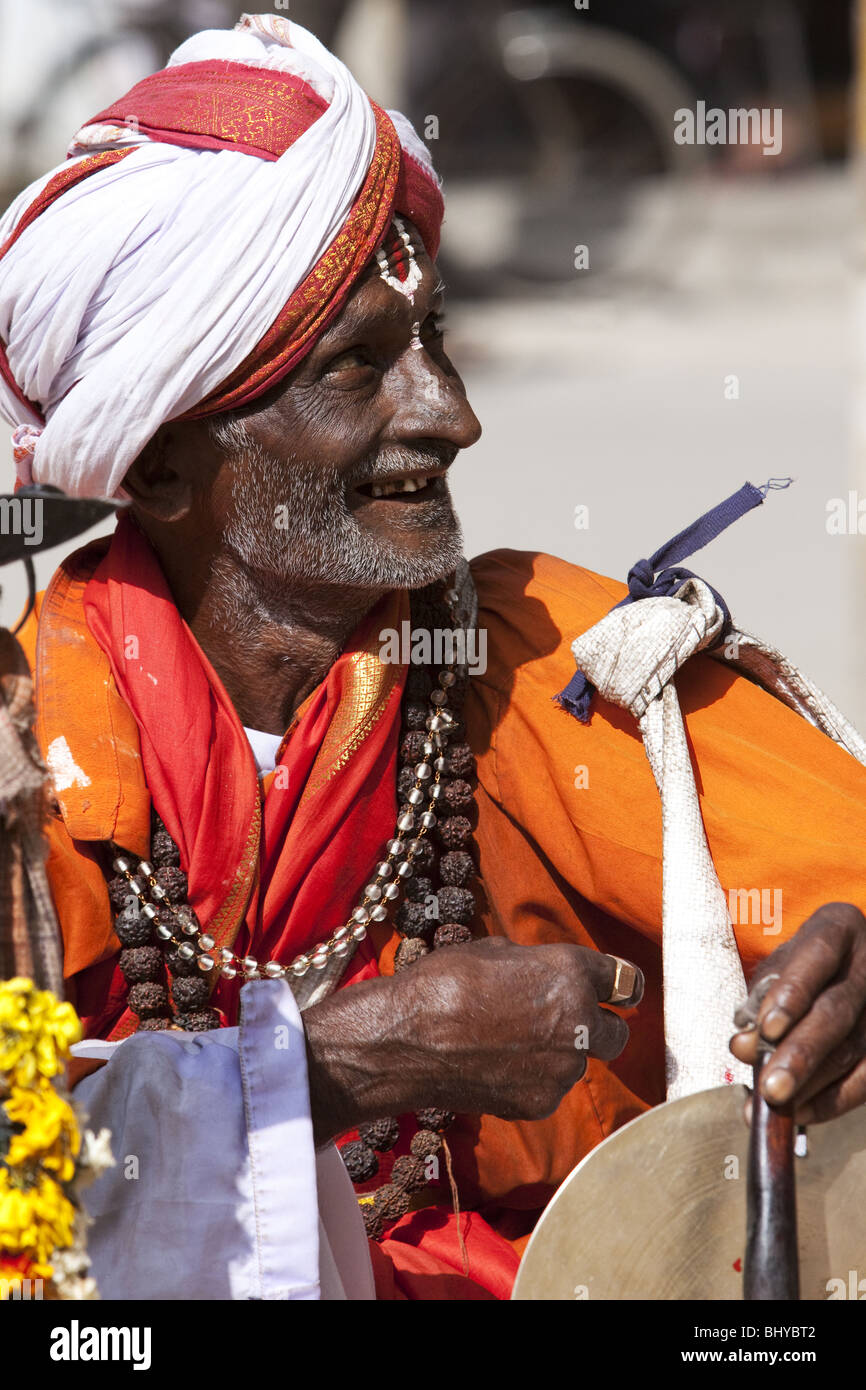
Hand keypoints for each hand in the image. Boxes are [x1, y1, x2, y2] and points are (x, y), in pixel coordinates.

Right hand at [303, 936, 642, 1145]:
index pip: (629, 982)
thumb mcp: (496, 951)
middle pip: (618, 1033)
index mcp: (572, 974)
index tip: (619, 992)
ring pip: (578, 1064)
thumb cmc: (445, 983)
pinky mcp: (541, 1102)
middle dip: (598, 1028)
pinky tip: (494, 1067)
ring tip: (508, 1044)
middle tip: (564, 1024)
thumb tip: (545, 975)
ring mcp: (563, 1068)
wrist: (408, 1038)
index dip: (621, 986)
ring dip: (556, 1055)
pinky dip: (530, 1080)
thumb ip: (536, 966)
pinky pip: (548, 1088)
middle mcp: (580, 1022)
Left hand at [729, 902, 865, 1123]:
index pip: (817, 957)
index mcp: (840, 927)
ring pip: (853, 1050)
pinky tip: (803, 1112)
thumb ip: (762, 999)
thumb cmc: (805, 962)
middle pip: (837, 1013)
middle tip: (770, 1087)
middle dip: (801, 1053)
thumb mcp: (782, 963)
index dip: (793, 993)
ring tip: (775, 1105)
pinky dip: (833, 1100)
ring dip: (811, 1084)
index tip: (766, 1028)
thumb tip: (745, 1047)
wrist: (848, 961)